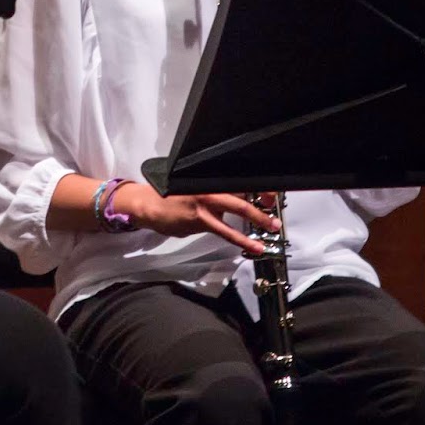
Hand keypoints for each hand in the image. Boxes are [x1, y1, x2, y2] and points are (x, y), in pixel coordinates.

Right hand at [114, 182, 278, 252]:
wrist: (148, 205)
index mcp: (208, 178)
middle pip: (242, 190)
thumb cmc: (169, 196)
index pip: (237, 180)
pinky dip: (241, 238)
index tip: (270, 193)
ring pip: (238, 207)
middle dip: (262, 199)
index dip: (257, 186)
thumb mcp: (192, 188)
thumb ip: (213, 193)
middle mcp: (208, 186)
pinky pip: (225, 230)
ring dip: (258, 218)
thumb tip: (236, 200)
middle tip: (275, 207)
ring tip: (271, 228)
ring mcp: (206, 202)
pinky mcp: (200, 220)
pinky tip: (251, 246)